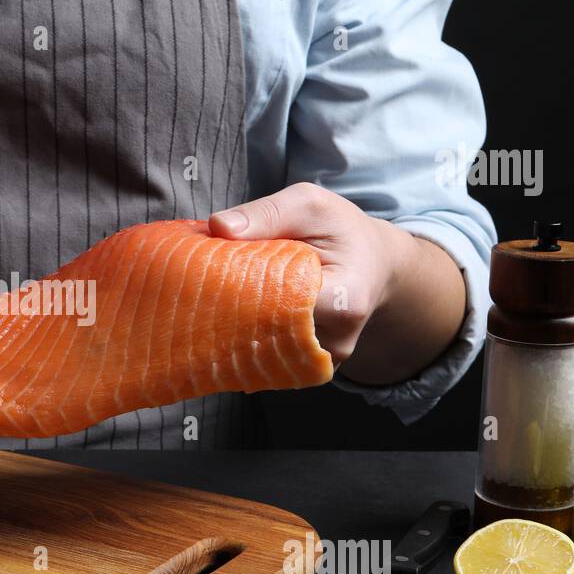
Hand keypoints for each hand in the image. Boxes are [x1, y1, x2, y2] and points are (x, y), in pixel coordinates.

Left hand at [208, 182, 465, 383]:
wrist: (371, 262)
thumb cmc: (340, 230)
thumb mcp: (310, 205)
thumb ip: (268, 214)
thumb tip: (218, 226)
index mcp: (345, 300)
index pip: (280, 308)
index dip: (242, 292)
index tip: (214, 274)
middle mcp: (336, 343)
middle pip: (266, 338)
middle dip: (230, 314)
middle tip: (202, 290)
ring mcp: (321, 361)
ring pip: (262, 354)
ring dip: (234, 329)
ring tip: (215, 302)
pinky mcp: (306, 367)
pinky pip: (267, 360)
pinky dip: (245, 339)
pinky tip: (231, 317)